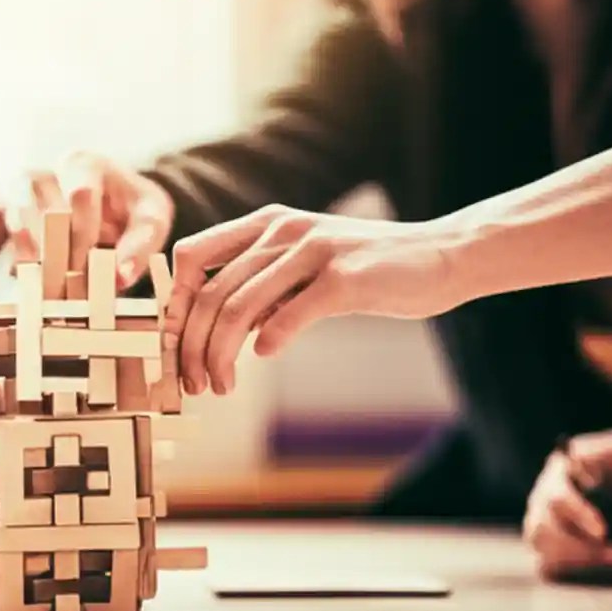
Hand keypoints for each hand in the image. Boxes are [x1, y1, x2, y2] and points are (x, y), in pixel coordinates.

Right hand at [25, 153, 173, 288]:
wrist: (116, 207)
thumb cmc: (135, 208)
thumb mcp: (152, 221)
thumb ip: (140, 247)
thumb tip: (118, 278)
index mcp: (84, 164)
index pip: (79, 195)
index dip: (84, 233)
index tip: (93, 266)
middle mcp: (48, 174)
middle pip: (41, 208)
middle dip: (57, 250)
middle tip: (71, 284)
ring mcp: (23, 195)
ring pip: (17, 221)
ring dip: (34, 257)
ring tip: (52, 286)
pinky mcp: (13, 220)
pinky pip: (9, 241)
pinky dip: (22, 264)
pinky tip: (39, 284)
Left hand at [165, 204, 465, 395]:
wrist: (440, 257)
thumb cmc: (366, 272)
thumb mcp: (303, 268)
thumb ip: (262, 287)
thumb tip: (213, 329)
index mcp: (265, 224)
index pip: (193, 258)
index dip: (174, 306)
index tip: (170, 348)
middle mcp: (283, 230)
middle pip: (212, 292)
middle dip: (191, 346)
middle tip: (192, 383)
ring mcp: (313, 250)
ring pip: (240, 306)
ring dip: (220, 355)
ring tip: (220, 386)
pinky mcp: (344, 278)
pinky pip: (289, 314)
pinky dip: (269, 339)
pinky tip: (263, 357)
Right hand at [525, 429, 611, 581]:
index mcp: (585, 458)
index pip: (557, 482)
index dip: (572, 508)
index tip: (602, 532)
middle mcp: (564, 485)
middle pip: (541, 516)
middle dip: (573, 543)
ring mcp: (563, 516)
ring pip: (540, 539)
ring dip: (572, 557)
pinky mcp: (569, 544)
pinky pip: (550, 560)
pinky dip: (571, 569)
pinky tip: (607, 570)